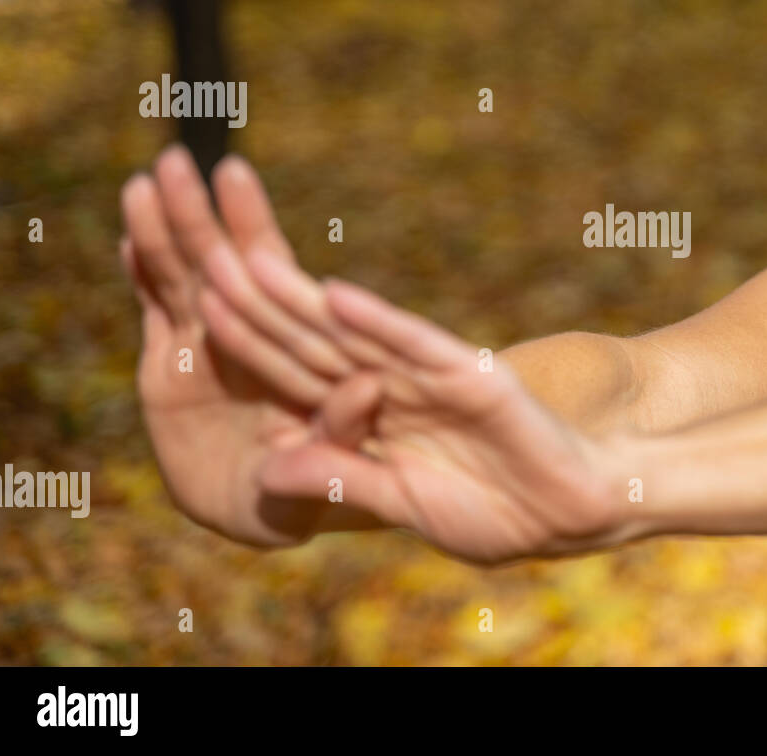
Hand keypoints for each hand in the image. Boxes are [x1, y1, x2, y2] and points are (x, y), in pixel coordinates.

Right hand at [119, 146, 388, 546]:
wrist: (264, 512)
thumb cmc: (319, 492)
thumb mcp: (338, 468)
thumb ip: (346, 431)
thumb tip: (369, 386)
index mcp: (298, 344)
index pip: (276, 273)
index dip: (252, 226)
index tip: (235, 178)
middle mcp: (253, 333)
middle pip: (224, 262)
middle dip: (199, 213)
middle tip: (179, 159)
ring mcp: (208, 344)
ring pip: (183, 277)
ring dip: (164, 231)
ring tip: (145, 183)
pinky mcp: (169, 365)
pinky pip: (155, 308)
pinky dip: (141, 274)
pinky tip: (130, 237)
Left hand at [203, 252, 628, 565]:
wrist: (571, 509)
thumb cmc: (494, 514)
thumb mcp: (404, 504)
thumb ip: (343, 479)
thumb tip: (267, 468)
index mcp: (373, 421)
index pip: (298, 378)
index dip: (249, 346)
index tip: (195, 313)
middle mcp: (393, 388)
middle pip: (313, 342)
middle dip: (257, 305)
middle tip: (202, 253)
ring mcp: (430, 377)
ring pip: (354, 332)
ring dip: (300, 300)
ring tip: (247, 259)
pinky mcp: (473, 375)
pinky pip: (417, 346)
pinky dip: (379, 323)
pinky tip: (337, 294)